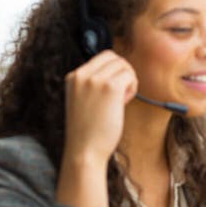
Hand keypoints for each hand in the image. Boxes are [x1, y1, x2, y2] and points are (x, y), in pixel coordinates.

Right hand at [56, 51, 136, 206]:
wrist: (84, 150)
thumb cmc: (88, 131)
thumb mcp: (83, 101)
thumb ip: (94, 84)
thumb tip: (119, 71)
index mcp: (73, 77)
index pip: (102, 56)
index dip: (114, 70)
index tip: (114, 90)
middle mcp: (82, 75)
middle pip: (114, 56)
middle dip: (123, 73)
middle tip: (121, 95)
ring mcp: (95, 80)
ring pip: (124, 65)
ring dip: (129, 81)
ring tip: (121, 101)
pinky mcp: (110, 88)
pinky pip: (130, 76)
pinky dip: (132, 88)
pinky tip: (124, 103)